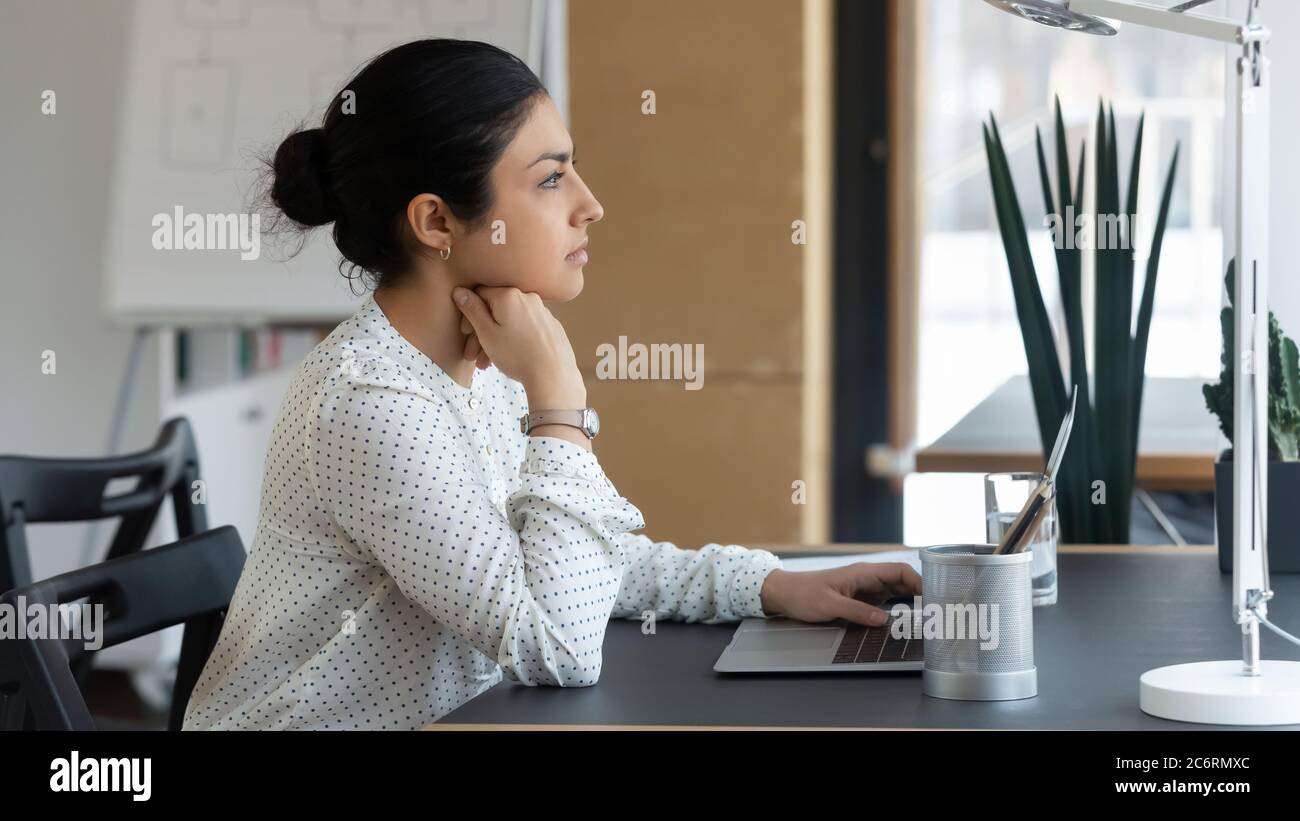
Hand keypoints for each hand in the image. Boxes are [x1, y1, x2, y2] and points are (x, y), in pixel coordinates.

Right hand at [452, 285, 586, 408]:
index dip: (468, 314)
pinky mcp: (551, 326)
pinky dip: (514, 341)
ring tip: (486, 364)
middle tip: (471, 356)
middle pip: (496, 311)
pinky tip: (508, 359)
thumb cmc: (517, 355)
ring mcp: (542, 312)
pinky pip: (526, 329)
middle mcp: (528, 298)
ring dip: (495, 341)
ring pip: (510, 322)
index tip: (465, 333)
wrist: (553, 375)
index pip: (480, 295)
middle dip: (480, 333)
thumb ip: (472, 310)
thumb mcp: (487, 333)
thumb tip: (460, 291)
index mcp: (509, 295)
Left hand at [758, 563, 921, 626]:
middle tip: (937, 610)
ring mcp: (865, 588)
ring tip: (928, 616)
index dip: (919, 581)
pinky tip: (905, 620)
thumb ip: (857, 612)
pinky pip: (884, 601)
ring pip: (895, 592)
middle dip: (921, 593)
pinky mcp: (860, 599)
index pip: (899, 571)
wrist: (785, 594)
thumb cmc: (804, 595)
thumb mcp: (830, 605)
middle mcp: (867, 578)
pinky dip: (897, 609)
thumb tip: (884, 620)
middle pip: (902, 581)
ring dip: (911, 601)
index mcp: (863, 573)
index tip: (933, 596)